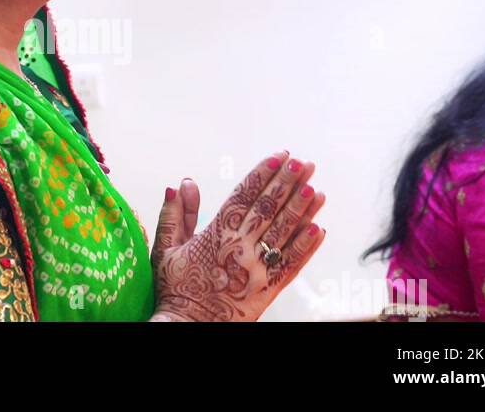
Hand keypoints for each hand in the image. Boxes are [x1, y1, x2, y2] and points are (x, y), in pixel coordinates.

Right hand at [149, 152, 326, 321]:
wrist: (187, 328)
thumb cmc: (176, 290)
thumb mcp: (165, 249)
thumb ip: (175, 215)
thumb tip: (182, 183)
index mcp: (215, 235)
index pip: (243, 196)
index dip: (262, 174)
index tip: (278, 156)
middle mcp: (240, 249)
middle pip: (268, 208)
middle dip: (287, 183)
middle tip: (304, 163)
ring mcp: (257, 269)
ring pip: (284, 232)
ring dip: (302, 208)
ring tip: (315, 187)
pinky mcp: (268, 290)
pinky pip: (292, 264)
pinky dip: (307, 246)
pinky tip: (319, 228)